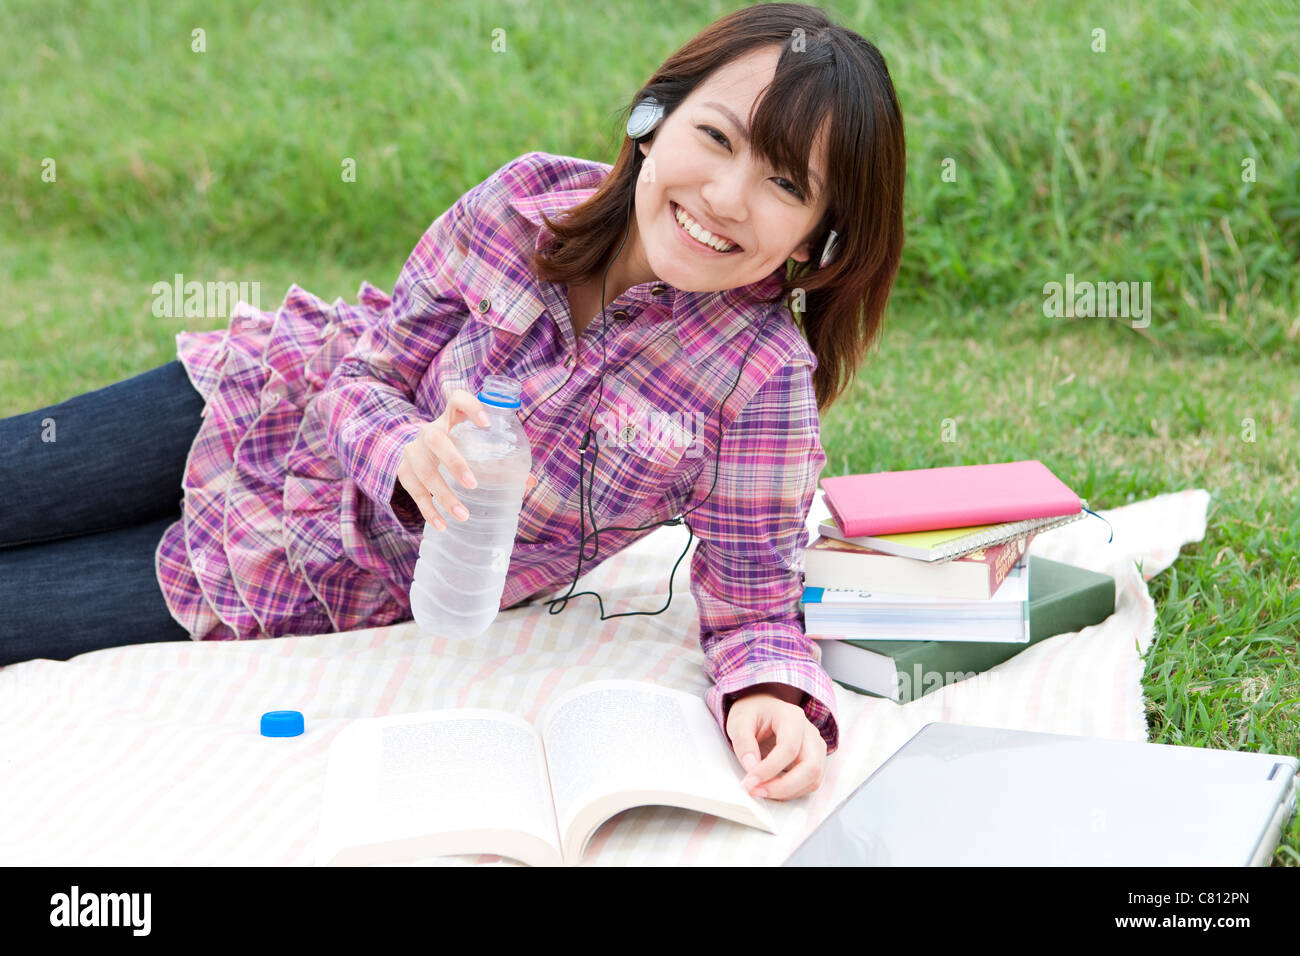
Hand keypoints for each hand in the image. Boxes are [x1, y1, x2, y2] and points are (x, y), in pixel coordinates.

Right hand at [396, 388, 536, 530]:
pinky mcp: (404, 470)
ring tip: (463, 515)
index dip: (471, 407)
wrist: (419, 452)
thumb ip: (502, 461)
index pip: (457, 400)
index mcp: (451, 418)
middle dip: (454, 462)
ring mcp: (413, 450)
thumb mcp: (474, 446)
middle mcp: (429, 431)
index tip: (487, 423)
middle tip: (473, 484)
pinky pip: (414, 492)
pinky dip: (428, 510)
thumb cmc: (458, 448)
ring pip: (425, 471)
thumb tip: (531, 481)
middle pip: (436, 440)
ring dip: (444, 495)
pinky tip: (442, 525)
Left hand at [726, 683, 825, 800]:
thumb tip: (752, 767)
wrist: (763, 710)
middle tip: (757, 791)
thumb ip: (743, 742)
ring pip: (813, 779)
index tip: (750, 780)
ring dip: (787, 792)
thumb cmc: (753, 713)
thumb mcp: (739, 721)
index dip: (770, 768)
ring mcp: (816, 748)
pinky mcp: (814, 762)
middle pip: (810, 767)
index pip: (789, 747)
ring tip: (760, 791)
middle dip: (784, 787)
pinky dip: (791, 792)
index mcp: (793, 716)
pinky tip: (771, 789)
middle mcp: (810, 732)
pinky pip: (810, 783)